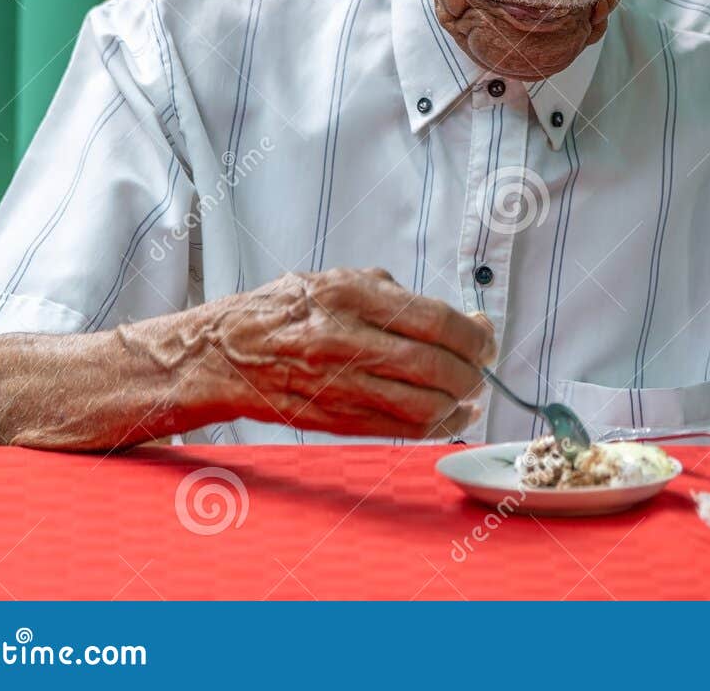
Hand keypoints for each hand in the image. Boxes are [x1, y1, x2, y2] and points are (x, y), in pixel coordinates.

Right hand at [194, 268, 495, 438]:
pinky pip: (399, 430)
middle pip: (435, 366)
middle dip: (472, 372)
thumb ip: (394, 294)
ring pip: (423, 405)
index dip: (473, 334)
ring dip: (459, 405)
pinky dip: (434, 427)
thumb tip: (455, 316)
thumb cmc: (284, 312)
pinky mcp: (334, 419)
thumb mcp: (337, 280)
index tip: (485, 337)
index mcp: (350, 297)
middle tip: (482, 369)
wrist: (224, 353)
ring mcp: (339, 384)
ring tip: (470, 397)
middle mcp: (345, 341)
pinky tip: (448, 418)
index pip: (435, 320)